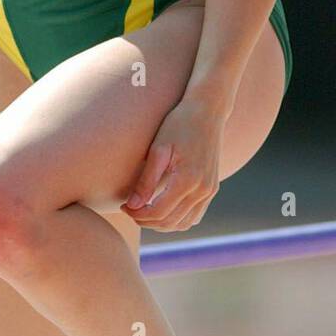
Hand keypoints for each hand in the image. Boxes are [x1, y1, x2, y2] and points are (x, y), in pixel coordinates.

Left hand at [120, 97, 227, 231]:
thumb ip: (146, 180)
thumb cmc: (179, 124)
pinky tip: (163, 208)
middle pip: (170, 222)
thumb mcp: (159, 149)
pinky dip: (177, 219)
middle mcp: (202, 190)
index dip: (137, 214)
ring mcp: (210, 191)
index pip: (158, 213)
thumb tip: (132, 206)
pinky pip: (194, 216)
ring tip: (144, 210)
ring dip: (161, 223)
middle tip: (130, 209)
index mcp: (188, 179)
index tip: (124, 205)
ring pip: (183, 224)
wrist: (208, 111)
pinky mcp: (212, 189)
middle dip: (146, 220)